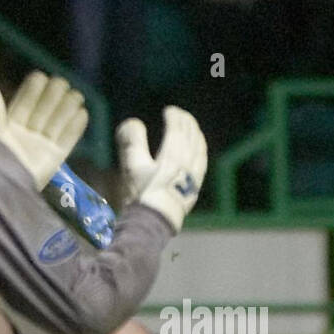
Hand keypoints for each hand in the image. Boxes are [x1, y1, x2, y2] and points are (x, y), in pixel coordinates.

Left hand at [0, 72, 87, 189]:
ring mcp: (43, 145)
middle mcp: (28, 133)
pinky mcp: (55, 158)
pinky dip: (76, 127)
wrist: (2, 190)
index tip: (40, 77)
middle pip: (44, 109)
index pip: (24, 102)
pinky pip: (68, 140)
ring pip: (58, 121)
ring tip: (76, 94)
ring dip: (67, 107)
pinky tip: (83, 113)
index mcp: (11, 125)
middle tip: (61, 84)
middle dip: (53, 95)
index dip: (33, 90)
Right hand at [117, 106, 206, 231]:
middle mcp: (188, 162)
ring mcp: (194, 175)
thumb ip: (131, 141)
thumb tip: (133, 122)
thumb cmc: (141, 194)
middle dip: (186, 122)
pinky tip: (198, 151)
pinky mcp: (195, 186)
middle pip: (191, 136)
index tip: (168, 110)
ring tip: (190, 126)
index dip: (174, 117)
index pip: (178, 129)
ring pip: (199, 148)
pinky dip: (201, 149)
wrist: (153, 223)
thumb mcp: (131, 166)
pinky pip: (202, 162)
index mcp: (173, 155)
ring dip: (195, 134)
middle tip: (178, 114)